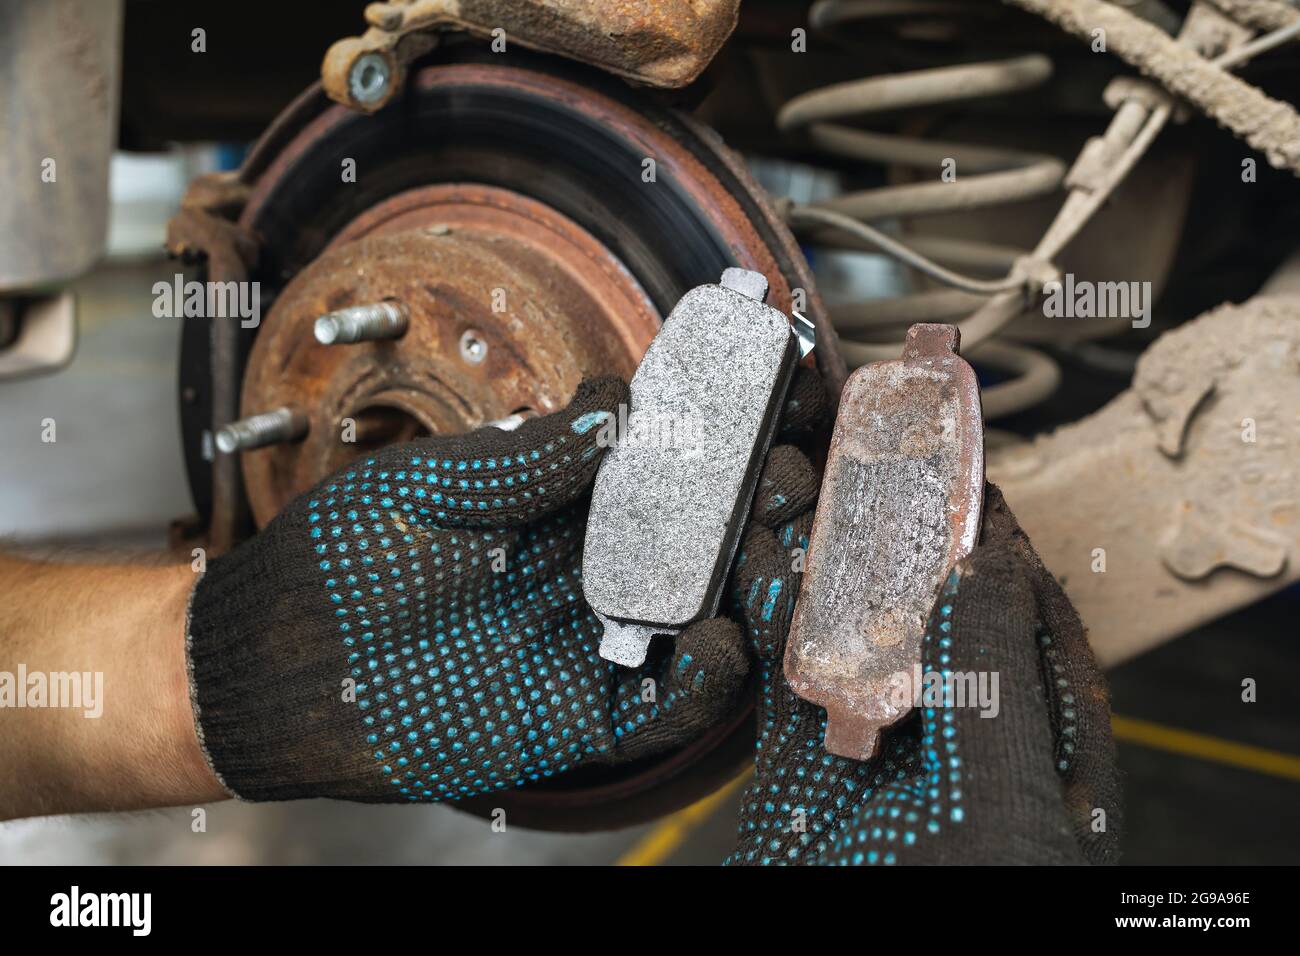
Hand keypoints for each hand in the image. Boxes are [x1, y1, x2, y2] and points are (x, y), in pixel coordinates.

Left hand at [187, 377, 758, 802]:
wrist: (272, 663)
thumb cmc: (338, 558)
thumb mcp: (430, 486)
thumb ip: (526, 459)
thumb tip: (621, 408)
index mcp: (559, 503)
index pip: (665, 466)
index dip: (725, 438)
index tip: (776, 398)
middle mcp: (588, 569)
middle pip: (704, 539)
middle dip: (760, 506)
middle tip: (787, 478)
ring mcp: (589, 642)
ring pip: (703, 617)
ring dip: (752, 584)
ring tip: (772, 549)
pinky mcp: (577, 715)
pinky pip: (663, 704)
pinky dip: (705, 679)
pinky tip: (716, 639)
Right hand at [727, 483, 1122, 864]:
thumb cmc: (963, 908)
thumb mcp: (1002, 800)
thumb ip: (994, 680)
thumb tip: (988, 564)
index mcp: (1036, 747)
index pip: (1024, 615)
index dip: (993, 539)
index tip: (959, 474)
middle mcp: (958, 737)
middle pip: (930, 609)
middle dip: (895, 531)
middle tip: (863, 463)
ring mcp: (879, 748)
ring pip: (853, 630)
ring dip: (822, 560)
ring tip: (798, 489)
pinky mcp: (804, 764)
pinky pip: (789, 673)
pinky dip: (771, 615)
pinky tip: (757, 564)